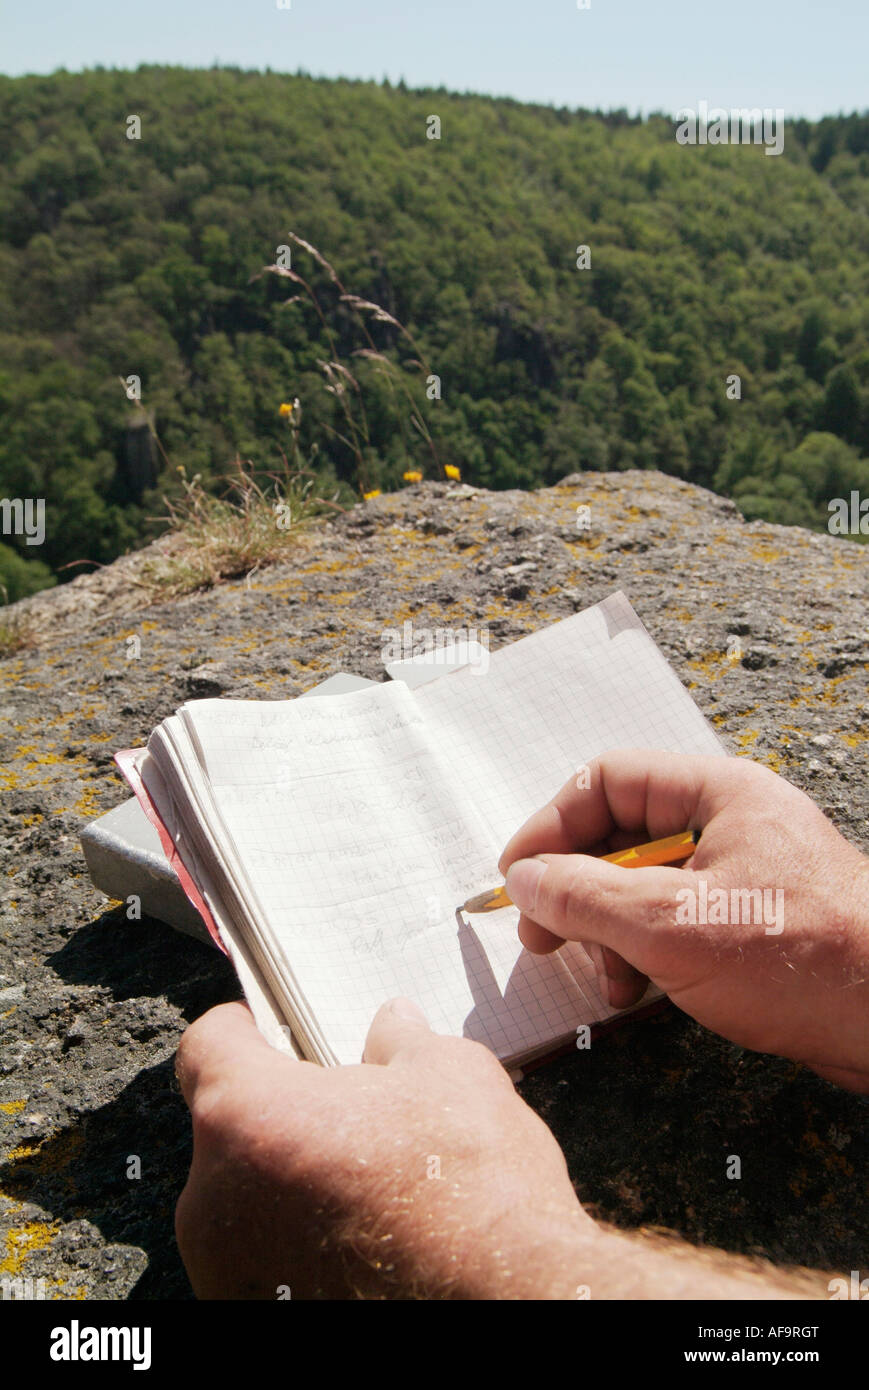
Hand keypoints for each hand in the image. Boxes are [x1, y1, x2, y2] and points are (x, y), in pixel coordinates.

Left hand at [174, 999, 593, 1298]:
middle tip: (345, 1117)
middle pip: (225, 1129)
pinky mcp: (247, 1316)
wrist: (506, 1305)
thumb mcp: (449, 1076)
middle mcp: (212, 1197)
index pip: (205, 1047)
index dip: (239, 1030)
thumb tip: (391, 1024)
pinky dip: (295, 1247)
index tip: (265, 1031)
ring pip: (242, 1200)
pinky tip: (361, 1245)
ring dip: (285, 1185)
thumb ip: (401, 1042)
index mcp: (248, 1114)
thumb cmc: (473, 1187)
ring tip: (363, 1189)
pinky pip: (259, 1261)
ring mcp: (225, 1270)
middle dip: (278, 1116)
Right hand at [499, 750, 868, 1091]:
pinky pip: (674, 920)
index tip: (519, 878)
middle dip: (576, 889)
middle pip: (621, 834)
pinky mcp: (750, 923)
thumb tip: (526, 880)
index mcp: (716, 793)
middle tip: (542, 937)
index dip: (553, 826)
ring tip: (603, 978)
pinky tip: (636, 992)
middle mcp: (728, 822)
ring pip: (643, 885)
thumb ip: (587, 897)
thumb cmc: (802, 959)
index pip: (608, 781)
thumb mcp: (672, 926)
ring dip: (608, 931)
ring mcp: (741, 873)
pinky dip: (643, 953)